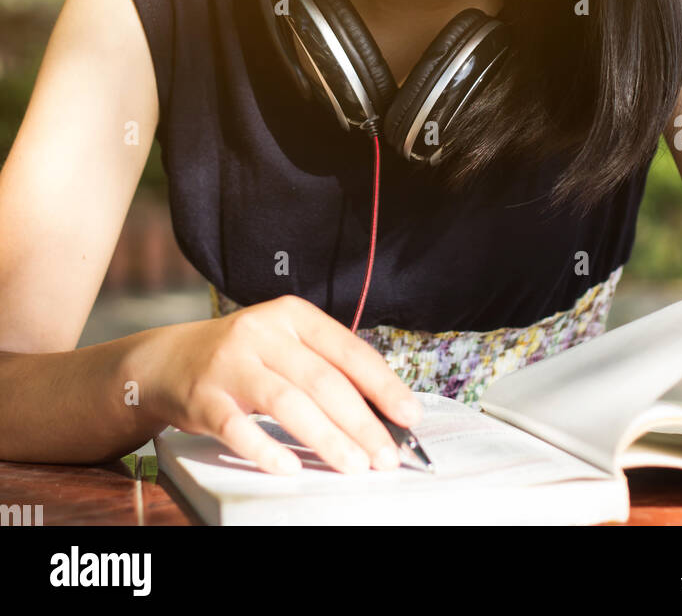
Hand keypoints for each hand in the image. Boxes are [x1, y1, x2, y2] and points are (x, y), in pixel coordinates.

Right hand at [135, 295, 423, 476]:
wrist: (169, 361)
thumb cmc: (242, 358)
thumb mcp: (284, 345)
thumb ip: (324, 368)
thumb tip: (379, 412)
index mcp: (293, 315)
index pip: (348, 350)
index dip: (382, 385)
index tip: (408, 415)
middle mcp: (263, 332)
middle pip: (323, 381)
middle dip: (361, 423)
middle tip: (387, 456)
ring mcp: (232, 363)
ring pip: (288, 402)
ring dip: (326, 438)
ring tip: (354, 466)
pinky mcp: (205, 396)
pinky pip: (239, 427)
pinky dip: (267, 450)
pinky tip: (290, 469)